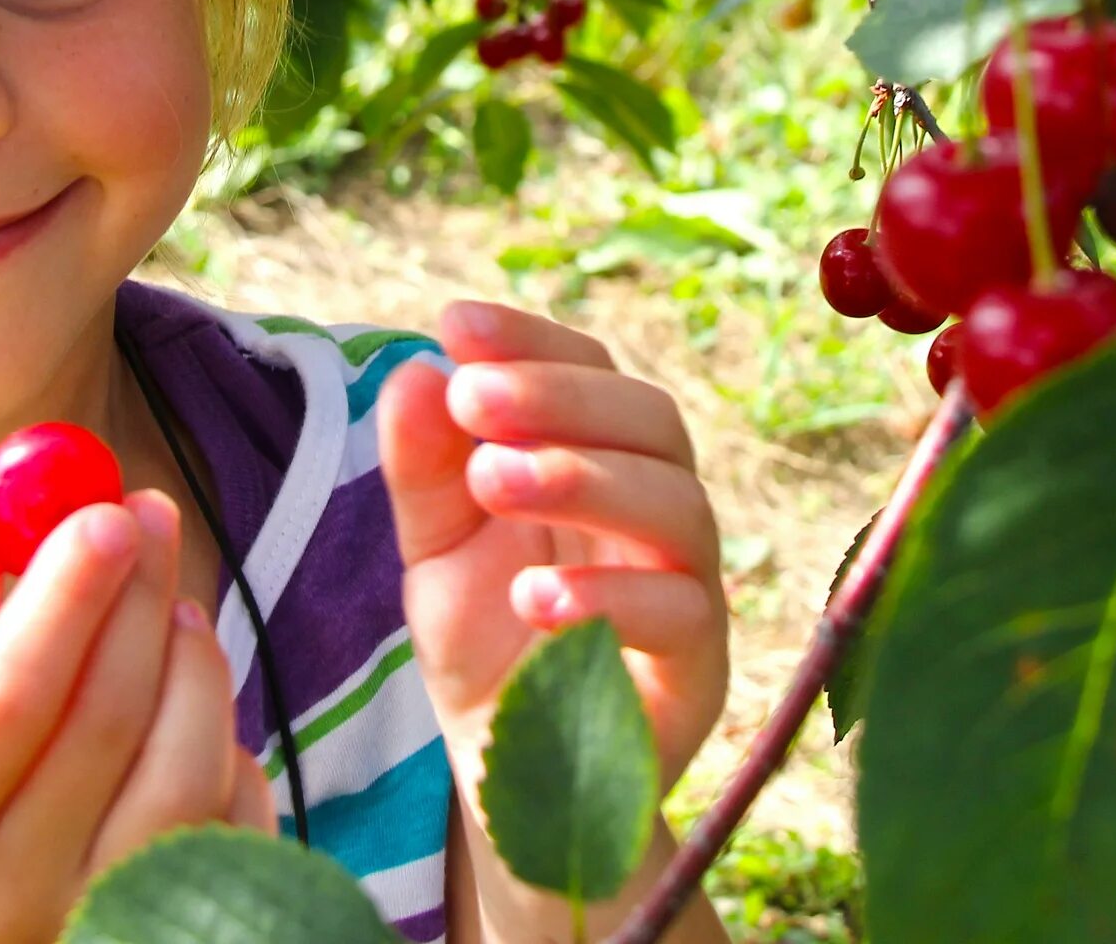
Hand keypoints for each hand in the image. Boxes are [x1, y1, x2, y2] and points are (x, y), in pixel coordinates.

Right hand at [0, 472, 272, 943]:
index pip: (6, 700)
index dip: (62, 598)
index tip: (103, 511)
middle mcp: (10, 897)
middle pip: (107, 721)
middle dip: (139, 599)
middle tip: (151, 511)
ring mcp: (100, 924)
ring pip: (187, 766)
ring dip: (192, 662)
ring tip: (173, 606)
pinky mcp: (172, 932)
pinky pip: (231, 816)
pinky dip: (222, 740)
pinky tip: (190, 703)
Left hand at [376, 301, 729, 801]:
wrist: (517, 787)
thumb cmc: (488, 648)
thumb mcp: (435, 550)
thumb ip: (424, 467)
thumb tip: (415, 370)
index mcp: (604, 460)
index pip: (592, 371)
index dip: (532, 340)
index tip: (456, 326)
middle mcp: (660, 509)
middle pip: (650, 419)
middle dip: (556, 398)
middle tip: (470, 397)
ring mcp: (690, 587)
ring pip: (677, 504)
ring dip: (584, 477)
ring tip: (491, 478)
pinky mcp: (700, 671)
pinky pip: (681, 615)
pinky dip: (609, 594)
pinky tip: (531, 594)